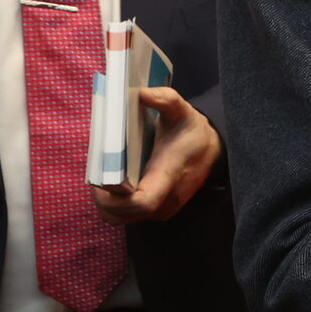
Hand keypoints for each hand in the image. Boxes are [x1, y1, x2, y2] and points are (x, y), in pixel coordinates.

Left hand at [93, 87, 219, 224]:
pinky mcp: (157, 211)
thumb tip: (141, 93)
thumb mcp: (183, 110)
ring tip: (102, 178)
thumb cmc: (193, 132)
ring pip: (119, 218)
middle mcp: (165, 200)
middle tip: (96, 173)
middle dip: (101, 198)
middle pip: (121, 215)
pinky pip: (126, 215)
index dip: (115, 197)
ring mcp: (161, 209)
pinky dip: (114, 205)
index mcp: (169, 175)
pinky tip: (113, 184)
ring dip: (105, 203)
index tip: (102, 178)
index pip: (141, 202)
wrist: (214, 151)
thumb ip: (166, 100)